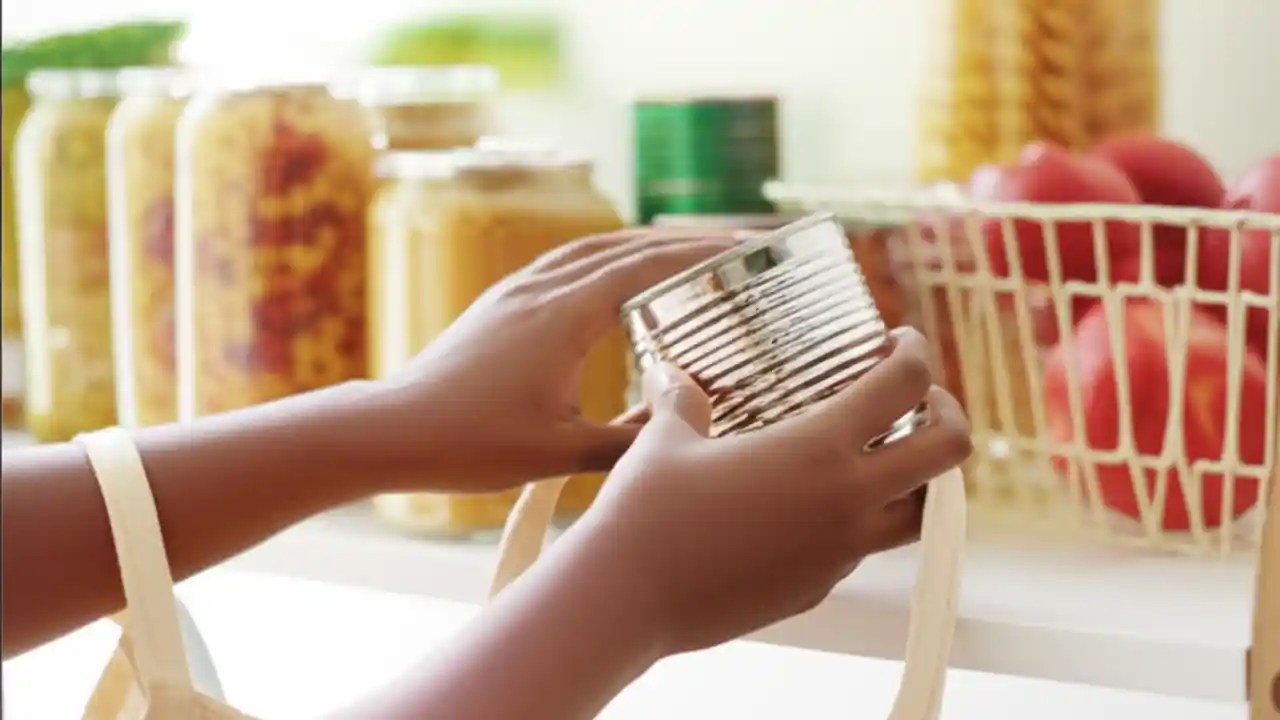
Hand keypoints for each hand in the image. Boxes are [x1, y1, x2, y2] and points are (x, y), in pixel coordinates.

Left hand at [363, 229, 736, 492]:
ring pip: (591, 250)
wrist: (391, 431)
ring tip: (685, 255)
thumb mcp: (560, 453)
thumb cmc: (469, 444)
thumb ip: (628, 442)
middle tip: (734, 247)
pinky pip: (565, 264)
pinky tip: (616, 282)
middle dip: (682, 243)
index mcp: (562, 315)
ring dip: (642, 246)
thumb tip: (681, 429)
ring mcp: (516, 292)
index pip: (646, 267)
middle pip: (624, 246)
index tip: (744, 251)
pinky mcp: (500, 305)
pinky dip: (605, 260)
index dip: (699, 255)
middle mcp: (540, 290)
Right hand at [571, 328, 971, 655]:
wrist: (626, 599)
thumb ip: (684, 401)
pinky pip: (861, 548)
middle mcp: (846, 503)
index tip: (900, 341)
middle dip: (947, 415)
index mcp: (819, 449)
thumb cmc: (646, 510)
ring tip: (881, 454)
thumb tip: (672, 376)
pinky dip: (858, 519)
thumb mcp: (666, 438)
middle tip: (919, 399)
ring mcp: (838, 553)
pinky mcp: (817, 588)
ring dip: (917, 478)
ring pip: (920, 513)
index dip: (914, 353)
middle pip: (948, 452)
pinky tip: (811, 505)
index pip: (904, 385)